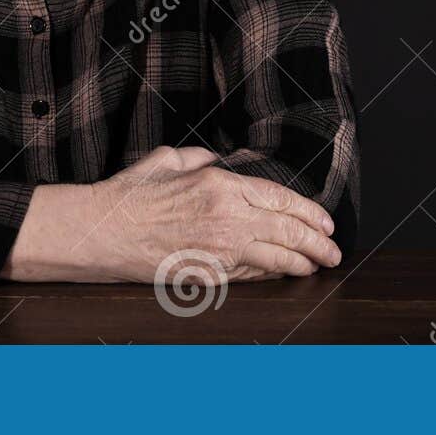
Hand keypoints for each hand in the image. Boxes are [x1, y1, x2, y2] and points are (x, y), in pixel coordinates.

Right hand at [3, 145, 340, 281]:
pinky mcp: (208, 275)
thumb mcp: (166, 160)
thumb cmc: (129, 195)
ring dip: (301, 263)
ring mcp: (219, 250)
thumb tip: (216, 161)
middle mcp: (226, 218)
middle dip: (317, 243)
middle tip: (334, 251)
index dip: (309, 213)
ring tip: (317, 265)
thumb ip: (197, 158)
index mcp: (220, 185)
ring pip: (275, 259)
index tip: (326, 222)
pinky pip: (250, 276)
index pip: (280, 199)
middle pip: (287, 232)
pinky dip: (271, 274)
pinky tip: (282, 273)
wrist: (101, 232)